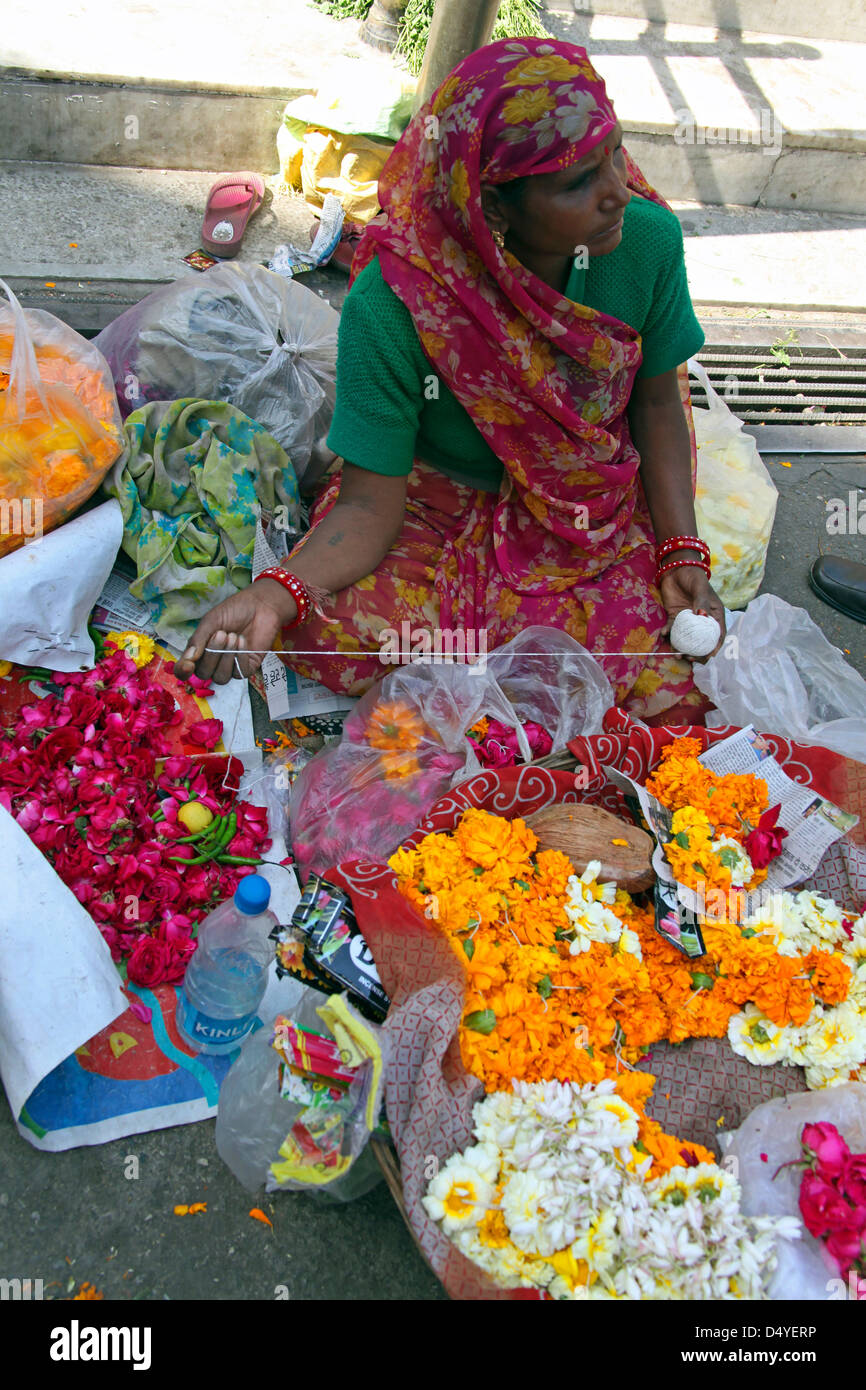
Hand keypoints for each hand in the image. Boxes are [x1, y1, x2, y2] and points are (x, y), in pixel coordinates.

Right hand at [174, 581, 295, 683]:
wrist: (260, 605)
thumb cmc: (234, 611)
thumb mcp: (211, 621)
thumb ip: (198, 639)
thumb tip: (189, 658)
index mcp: (199, 650)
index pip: (185, 669)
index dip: (183, 671)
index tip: (188, 666)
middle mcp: (213, 662)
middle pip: (204, 674)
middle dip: (212, 655)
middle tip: (221, 634)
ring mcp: (230, 666)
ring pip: (221, 678)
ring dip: (226, 657)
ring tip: (233, 636)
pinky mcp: (247, 667)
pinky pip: (239, 672)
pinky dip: (240, 657)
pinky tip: (243, 641)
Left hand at [659, 566, 725, 658]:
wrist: (676, 569)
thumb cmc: (693, 577)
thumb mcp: (700, 588)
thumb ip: (701, 601)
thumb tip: (702, 616)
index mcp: (714, 614)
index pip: (718, 634)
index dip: (715, 647)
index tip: (709, 657)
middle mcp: (702, 620)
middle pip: (702, 640)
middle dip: (697, 653)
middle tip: (690, 659)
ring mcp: (688, 620)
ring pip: (686, 638)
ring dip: (681, 648)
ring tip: (676, 655)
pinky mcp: (674, 616)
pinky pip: (672, 629)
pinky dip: (668, 633)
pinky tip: (663, 634)